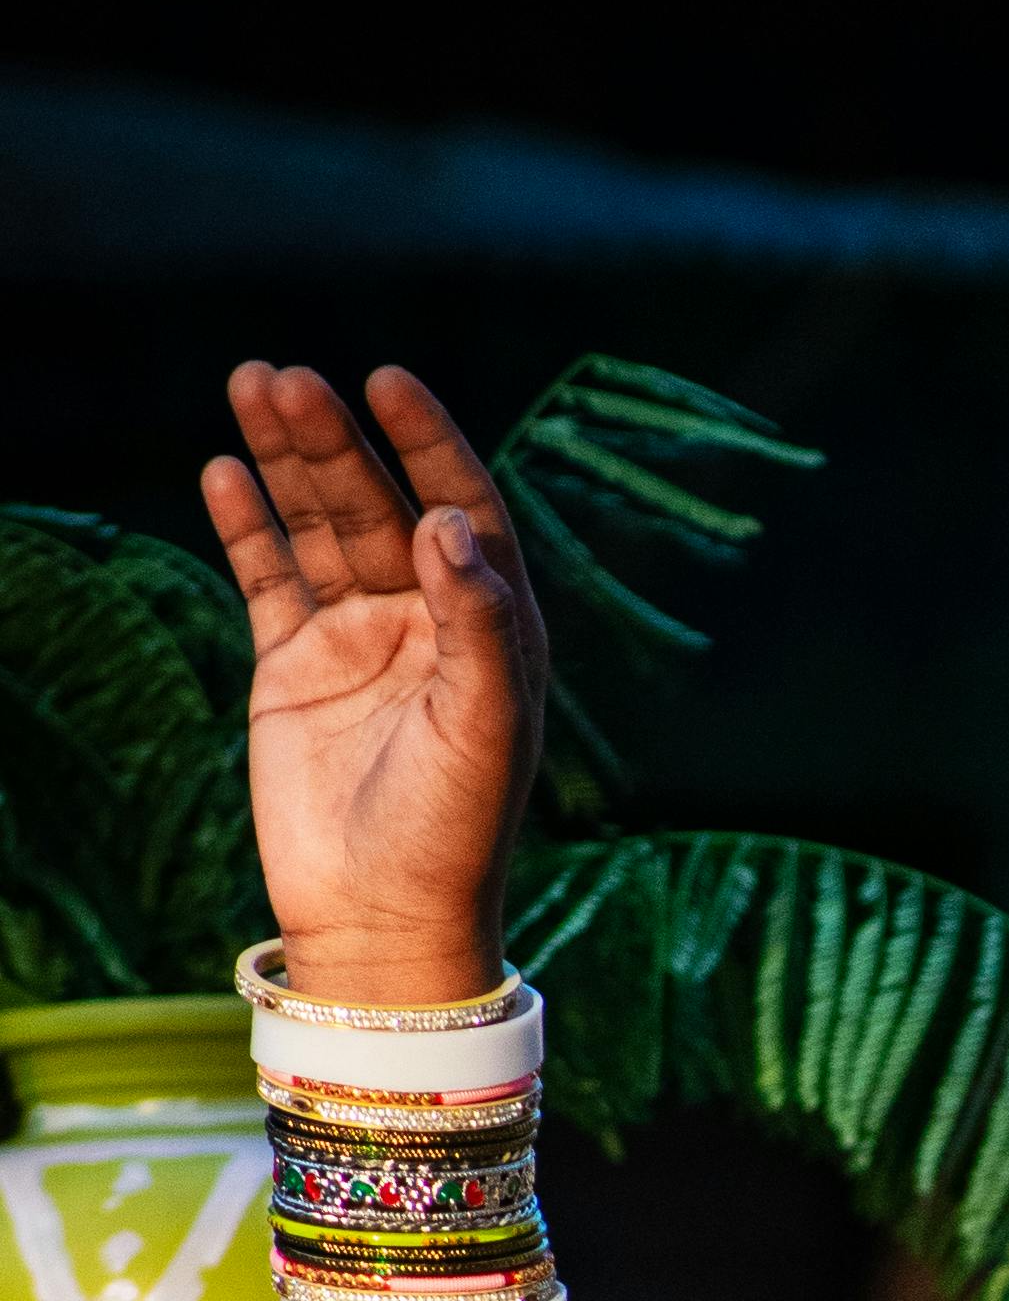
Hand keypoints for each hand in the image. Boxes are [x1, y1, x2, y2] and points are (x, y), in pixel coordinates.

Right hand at [201, 363, 544, 1006]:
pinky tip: (225, 470)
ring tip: (252, 386)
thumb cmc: (452, 836)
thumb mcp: (484, 729)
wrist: (383, 922)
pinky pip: (268, 577)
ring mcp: (357, 641)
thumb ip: (480, 623)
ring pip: (318, 527)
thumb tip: (449, 520)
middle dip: (333, 441)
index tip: (388, 380)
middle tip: (285, 378)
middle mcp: (426, 624)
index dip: (429, 442)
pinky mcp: (294, 669)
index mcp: (491, 632)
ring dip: (287, 460)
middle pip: (377, 505)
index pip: (461, 510)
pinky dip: (247, 524)